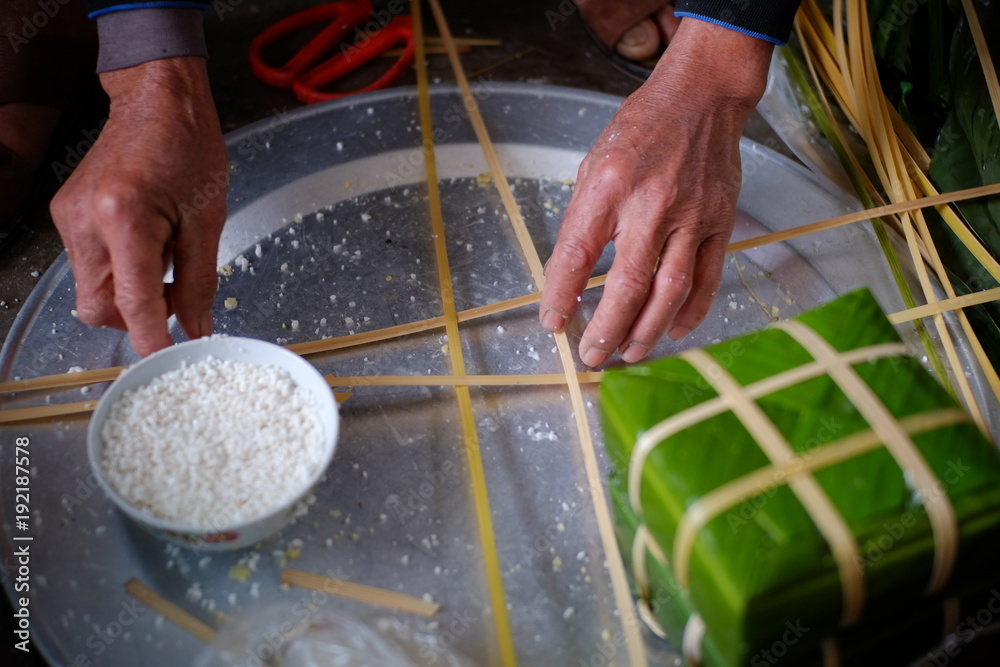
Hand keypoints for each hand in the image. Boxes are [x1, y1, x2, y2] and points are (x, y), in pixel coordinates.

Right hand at [50, 56, 227, 356]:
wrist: (156, 101)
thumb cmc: (188, 147)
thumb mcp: (208, 219)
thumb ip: (200, 280)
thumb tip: (197, 327)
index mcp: (124, 217)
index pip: (132, 301)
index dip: (151, 339)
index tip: (168, 360)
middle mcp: (85, 221)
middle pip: (101, 307)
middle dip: (138, 316)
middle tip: (177, 295)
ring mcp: (68, 219)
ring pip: (92, 292)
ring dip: (130, 294)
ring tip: (165, 259)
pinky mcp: (66, 217)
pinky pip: (90, 267)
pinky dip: (120, 272)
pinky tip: (146, 245)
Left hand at [539, 18, 772, 366]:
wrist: (702, 98)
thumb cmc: (640, 131)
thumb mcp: (594, 165)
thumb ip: (583, 221)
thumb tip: (568, 279)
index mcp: (610, 186)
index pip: (578, 252)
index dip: (562, 294)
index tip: (552, 324)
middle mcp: (652, 204)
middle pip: (628, 284)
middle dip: (607, 328)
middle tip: (591, 356)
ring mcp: (692, 216)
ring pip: (670, 290)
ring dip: (646, 330)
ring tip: (628, 354)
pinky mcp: (721, 223)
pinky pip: (708, 278)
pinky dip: (691, 311)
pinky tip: (672, 331)